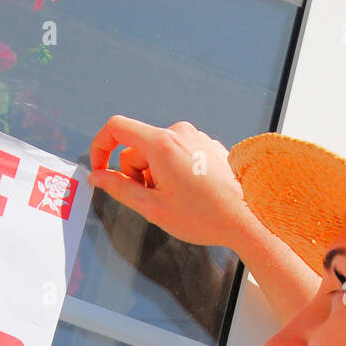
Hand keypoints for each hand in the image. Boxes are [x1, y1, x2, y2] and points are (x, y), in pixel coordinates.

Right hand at [88, 115, 251, 249]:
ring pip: (158, 153)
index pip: (117, 127)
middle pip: (138, 147)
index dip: (100, 147)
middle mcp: (179, 132)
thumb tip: (97, 177)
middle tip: (153, 201)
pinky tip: (191, 194)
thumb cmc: (204, 216)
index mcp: (162, 144)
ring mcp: (196, 137)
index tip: (100, 170)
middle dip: (137, 175)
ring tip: (176, 200)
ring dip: (157, 175)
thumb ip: (119, 189)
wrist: (247, 218)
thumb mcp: (153, 208)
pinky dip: (174, 172)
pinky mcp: (208, 145)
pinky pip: (178, 154)